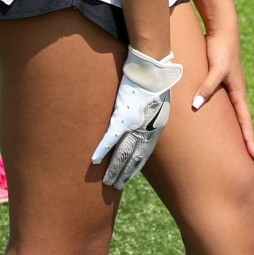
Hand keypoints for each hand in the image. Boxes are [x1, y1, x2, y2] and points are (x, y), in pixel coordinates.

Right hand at [90, 50, 181, 188]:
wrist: (153, 68)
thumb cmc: (156, 78)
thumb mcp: (159, 98)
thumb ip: (152, 109)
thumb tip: (146, 112)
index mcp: (156, 127)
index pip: (145, 153)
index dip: (136, 166)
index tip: (129, 177)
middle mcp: (147, 131)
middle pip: (134, 158)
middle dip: (124, 174)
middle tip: (115, 186)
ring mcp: (134, 125)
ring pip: (123, 154)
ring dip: (114, 169)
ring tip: (107, 182)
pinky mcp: (123, 117)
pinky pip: (110, 138)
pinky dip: (102, 150)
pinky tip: (94, 161)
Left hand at [189, 22, 253, 160]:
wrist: (222, 29)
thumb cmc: (221, 48)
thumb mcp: (215, 69)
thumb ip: (207, 87)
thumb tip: (196, 107)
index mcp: (239, 93)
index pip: (245, 122)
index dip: (248, 140)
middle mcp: (236, 92)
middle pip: (241, 121)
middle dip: (243, 140)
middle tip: (245, 159)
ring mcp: (228, 87)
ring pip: (231, 114)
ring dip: (233, 129)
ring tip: (230, 146)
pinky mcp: (219, 81)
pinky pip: (220, 104)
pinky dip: (220, 116)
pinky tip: (212, 120)